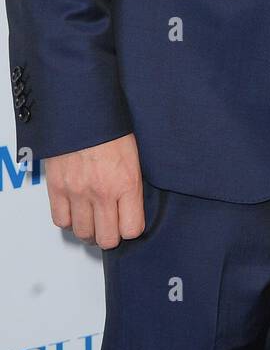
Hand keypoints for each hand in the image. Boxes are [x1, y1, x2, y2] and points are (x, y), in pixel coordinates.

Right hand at [45, 133, 144, 249]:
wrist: (83, 110)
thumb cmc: (111, 128)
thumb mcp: (134, 156)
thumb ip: (132, 185)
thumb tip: (131, 207)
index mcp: (127, 183)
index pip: (132, 230)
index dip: (131, 228)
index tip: (129, 222)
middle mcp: (102, 192)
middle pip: (107, 239)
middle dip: (110, 235)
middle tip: (110, 225)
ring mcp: (77, 192)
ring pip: (83, 233)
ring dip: (89, 229)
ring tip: (93, 217)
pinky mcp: (57, 188)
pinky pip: (61, 221)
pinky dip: (68, 219)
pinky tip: (76, 209)